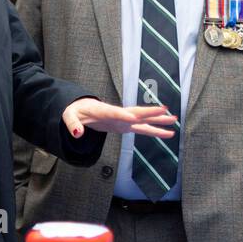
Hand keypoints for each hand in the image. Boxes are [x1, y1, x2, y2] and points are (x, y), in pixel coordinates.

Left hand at [62, 98, 176, 139]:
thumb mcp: (68, 116)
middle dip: (150, 113)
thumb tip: (77, 134)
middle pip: (135, 112)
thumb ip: (72, 124)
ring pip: (143, 119)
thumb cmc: (74, 110)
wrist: (81, 107)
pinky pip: (142, 128)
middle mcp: (116, 113)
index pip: (114, 112)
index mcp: (102, 110)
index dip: (122, 115)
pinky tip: (167, 133)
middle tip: (166, 112)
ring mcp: (122, 119)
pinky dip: (154, 130)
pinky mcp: (125, 125)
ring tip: (174, 121)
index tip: (132, 118)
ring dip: (158, 120)